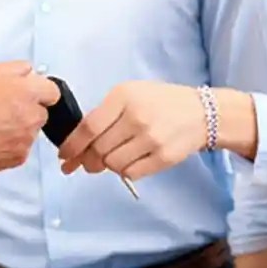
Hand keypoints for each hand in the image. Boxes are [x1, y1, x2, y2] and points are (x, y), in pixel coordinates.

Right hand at [0, 61, 58, 178]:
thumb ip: (13, 70)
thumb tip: (26, 71)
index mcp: (26, 92)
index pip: (52, 90)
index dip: (38, 90)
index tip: (28, 92)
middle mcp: (31, 116)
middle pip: (41, 111)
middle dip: (27, 108)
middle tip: (1, 107)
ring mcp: (26, 139)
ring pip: (30, 130)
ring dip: (17, 127)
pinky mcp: (17, 158)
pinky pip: (19, 147)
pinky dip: (8, 144)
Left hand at [58, 82, 256, 179]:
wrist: (201, 113)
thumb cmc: (159, 102)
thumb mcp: (130, 94)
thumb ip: (104, 114)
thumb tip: (77, 144)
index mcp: (123, 96)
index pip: (88, 127)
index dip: (72, 145)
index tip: (64, 155)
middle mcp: (136, 116)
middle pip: (97, 148)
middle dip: (86, 160)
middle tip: (85, 163)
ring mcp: (151, 138)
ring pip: (112, 163)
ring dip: (106, 165)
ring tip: (112, 158)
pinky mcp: (163, 157)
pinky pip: (131, 173)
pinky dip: (124, 171)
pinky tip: (129, 161)